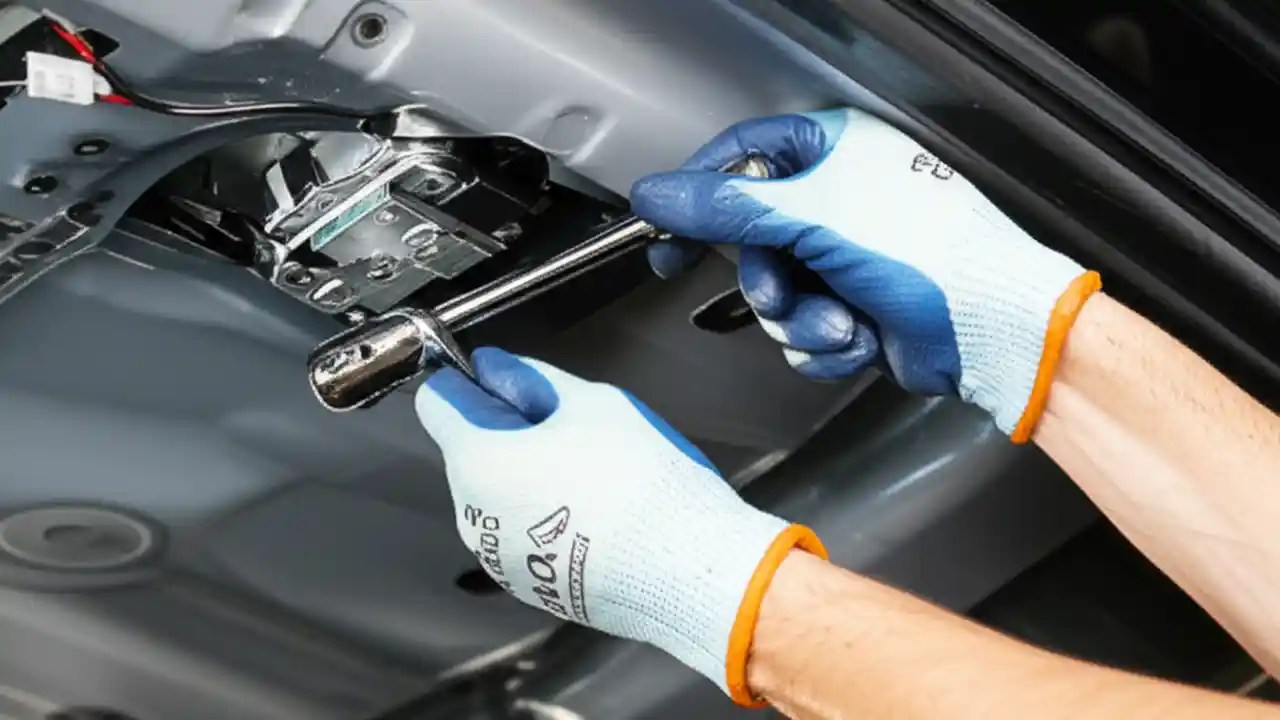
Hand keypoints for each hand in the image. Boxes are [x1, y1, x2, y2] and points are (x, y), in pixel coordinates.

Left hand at [415, 348, 824, 705]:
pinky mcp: (529, 585)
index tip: (504, 378)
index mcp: (478, 460)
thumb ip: (530, 379)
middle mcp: (473, 514)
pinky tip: (598, 514)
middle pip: (470, 449)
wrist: (684, 570)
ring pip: (498, 493)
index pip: (437, 400)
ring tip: (595, 476)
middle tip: (574, 427)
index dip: (470, 380)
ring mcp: (499, 556)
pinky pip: (522, 535)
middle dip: (510, 430)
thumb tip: (494, 367)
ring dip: (530, 476)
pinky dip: (548, 519)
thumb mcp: (590, 402)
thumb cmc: (641, 486)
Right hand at [631, 109, 1099, 439]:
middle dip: (768, 283)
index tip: (665, 236)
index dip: (697, 198)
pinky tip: (861, 339)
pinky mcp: (852, 309)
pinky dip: (826, 346)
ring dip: (802, 320)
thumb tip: (657, 194)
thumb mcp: (814, 217)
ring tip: (841, 321)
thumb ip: (726, 207)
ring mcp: (846, 257)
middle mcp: (838, 199)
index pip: (738, 160)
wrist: (992, 330)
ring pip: (774, 296)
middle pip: (749, 241)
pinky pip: (802, 333)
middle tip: (782, 291)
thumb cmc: (931, 255)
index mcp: (833, 152)